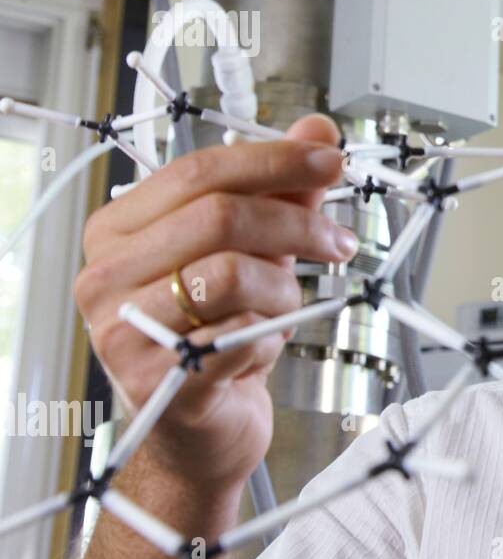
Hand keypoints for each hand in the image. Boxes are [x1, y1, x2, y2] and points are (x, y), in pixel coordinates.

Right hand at [73, 114, 355, 490]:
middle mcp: (108, 276)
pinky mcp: (157, 382)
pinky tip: (262, 348)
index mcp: (120, 230)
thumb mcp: (255, 251)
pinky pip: (242, 336)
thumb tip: (317, 129)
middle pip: (219, 216)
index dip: (274, 160)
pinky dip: (272, 337)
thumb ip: (283, 191)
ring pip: (234, 275)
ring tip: (284, 309)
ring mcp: (124, 330)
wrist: (202, 430)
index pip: (199, 170)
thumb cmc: (219, 335)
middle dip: (297, 224)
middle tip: (339, 241)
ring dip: (283, 291)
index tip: (331, 161)